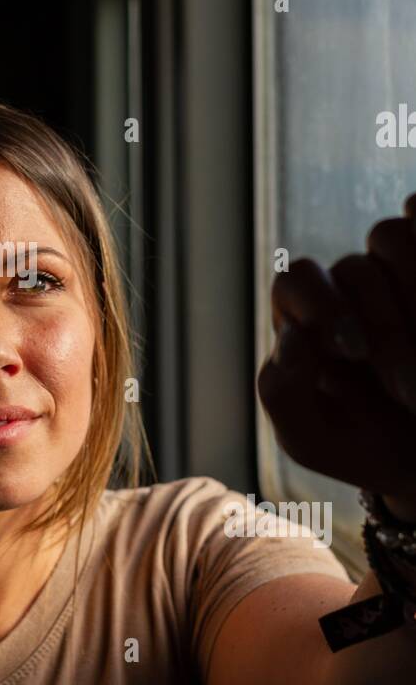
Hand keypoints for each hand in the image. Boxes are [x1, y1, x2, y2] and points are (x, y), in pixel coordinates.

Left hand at [257, 194, 415, 516]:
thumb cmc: (362, 447)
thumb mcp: (310, 438)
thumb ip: (281, 391)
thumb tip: (293, 336)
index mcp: (304, 318)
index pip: (296, 278)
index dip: (321, 306)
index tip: (355, 352)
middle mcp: (349, 287)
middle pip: (354, 268)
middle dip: (384, 328)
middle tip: (408, 388)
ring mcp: (398, 273)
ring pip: (394, 238)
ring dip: (414, 295)